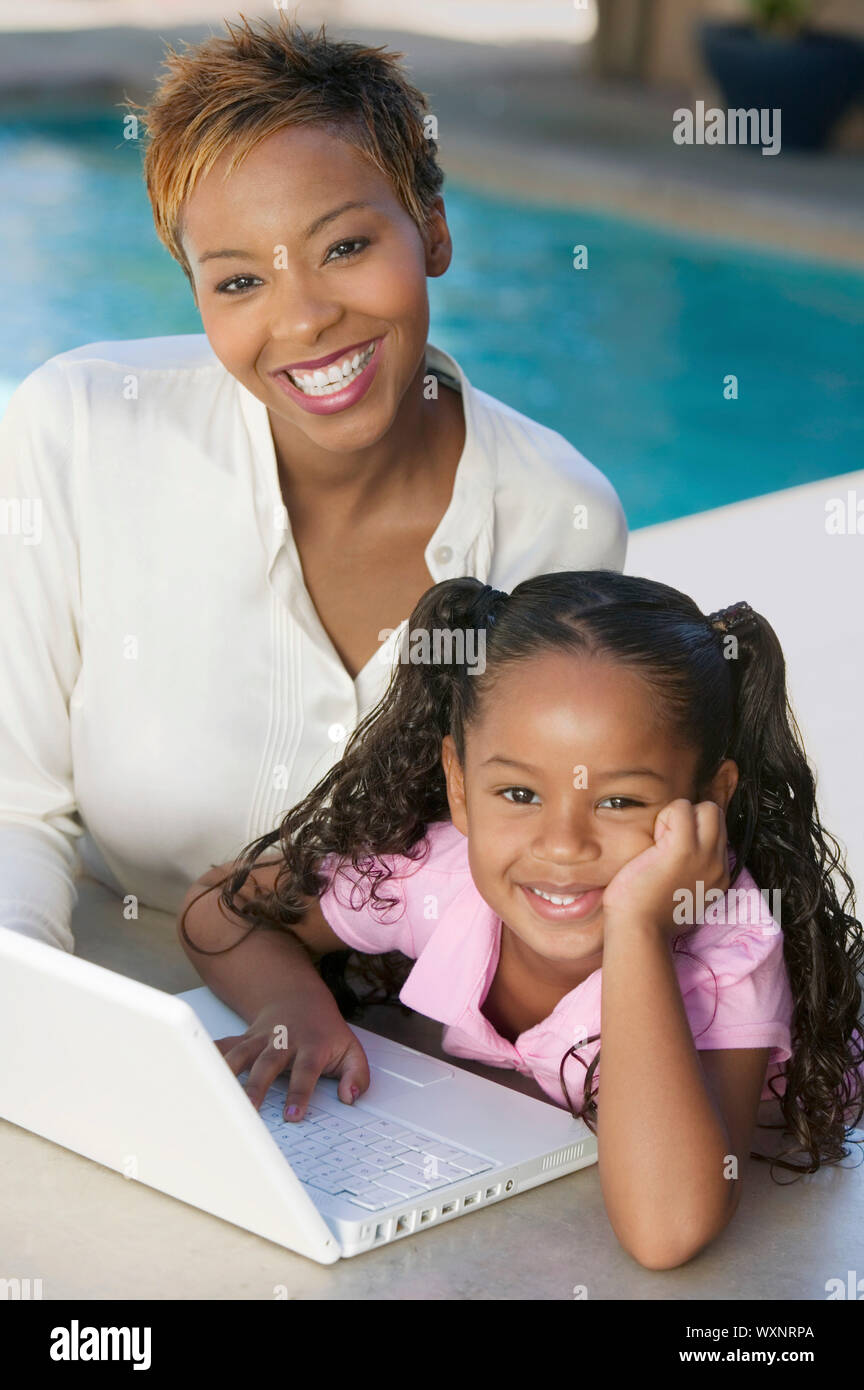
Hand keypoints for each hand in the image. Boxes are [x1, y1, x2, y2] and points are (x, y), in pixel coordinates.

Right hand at [215, 998, 369, 1120]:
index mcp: (311, 1045)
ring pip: (242, 1053)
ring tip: (217, 1096)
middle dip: (258, 1086)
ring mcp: (261, 1039)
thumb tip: (350, 1096)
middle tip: (250, 1110)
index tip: (293, 1115)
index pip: (306, 1071)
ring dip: (229, 1073)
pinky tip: (193, 1067)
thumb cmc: (325, 1031)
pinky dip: (208, 1055)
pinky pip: (224, 1045)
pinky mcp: (244, 1039)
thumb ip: (357, 1075)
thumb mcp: (351, 1049)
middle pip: (268, 1062)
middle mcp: (284, 1041)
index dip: (299, 1093)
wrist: (300, 999)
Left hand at [601, 798, 729, 933]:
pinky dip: (665, 816)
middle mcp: (719, 865)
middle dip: (692, 817)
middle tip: (665, 841)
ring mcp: (705, 856)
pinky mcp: (683, 849)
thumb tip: (680, 856)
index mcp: (719, 877)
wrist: (638, 930)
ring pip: (708, 808)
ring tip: (660, 842)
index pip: (717, 834)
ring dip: (680, 816)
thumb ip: (691, 875)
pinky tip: (653, 843)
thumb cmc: (649, 915)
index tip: (670, 850)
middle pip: (717, 816)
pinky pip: (681, 808)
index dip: (693, 831)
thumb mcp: (683, 896)